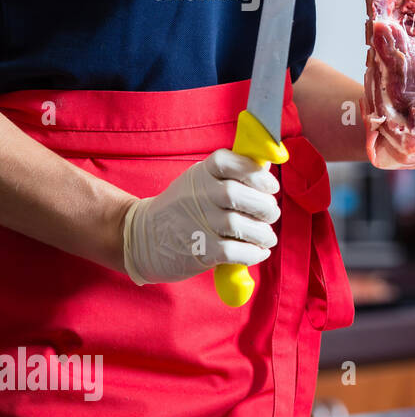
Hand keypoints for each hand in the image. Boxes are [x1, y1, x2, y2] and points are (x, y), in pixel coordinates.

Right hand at [121, 149, 281, 284]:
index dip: (256, 173)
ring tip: (266, 237)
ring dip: (263, 233)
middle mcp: (197, 196)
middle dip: (265, 206)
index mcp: (201, 174)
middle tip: (270, 214)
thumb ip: (232, 176)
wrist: (142, 239)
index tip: (271, 186)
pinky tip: (258, 252)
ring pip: (240, 225)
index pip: (229, 162)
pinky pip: (235, 251)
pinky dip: (253, 253)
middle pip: (239, 195)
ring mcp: (197, 224)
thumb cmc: (183, 208)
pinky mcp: (200, 252)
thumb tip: (267, 171)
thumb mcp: (200, 182)